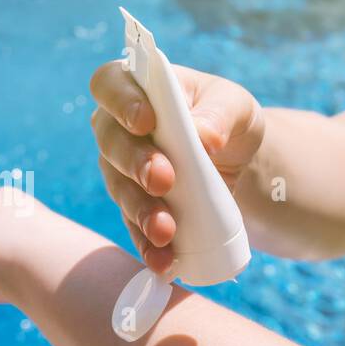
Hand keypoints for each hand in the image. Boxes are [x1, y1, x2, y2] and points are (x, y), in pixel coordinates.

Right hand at [90, 60, 263, 272]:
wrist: (235, 159)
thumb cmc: (225, 118)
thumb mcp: (235, 105)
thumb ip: (219, 113)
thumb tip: (204, 136)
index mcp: (136, 89)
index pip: (109, 84)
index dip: (120, 102)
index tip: (146, 121)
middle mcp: (117, 129)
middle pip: (110, 142)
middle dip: (135, 163)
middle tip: (164, 179)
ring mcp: (120, 170)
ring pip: (119, 189)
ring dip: (140, 211)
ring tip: (166, 231)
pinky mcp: (133, 207)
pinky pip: (133, 226)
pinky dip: (147, 245)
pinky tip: (163, 261)